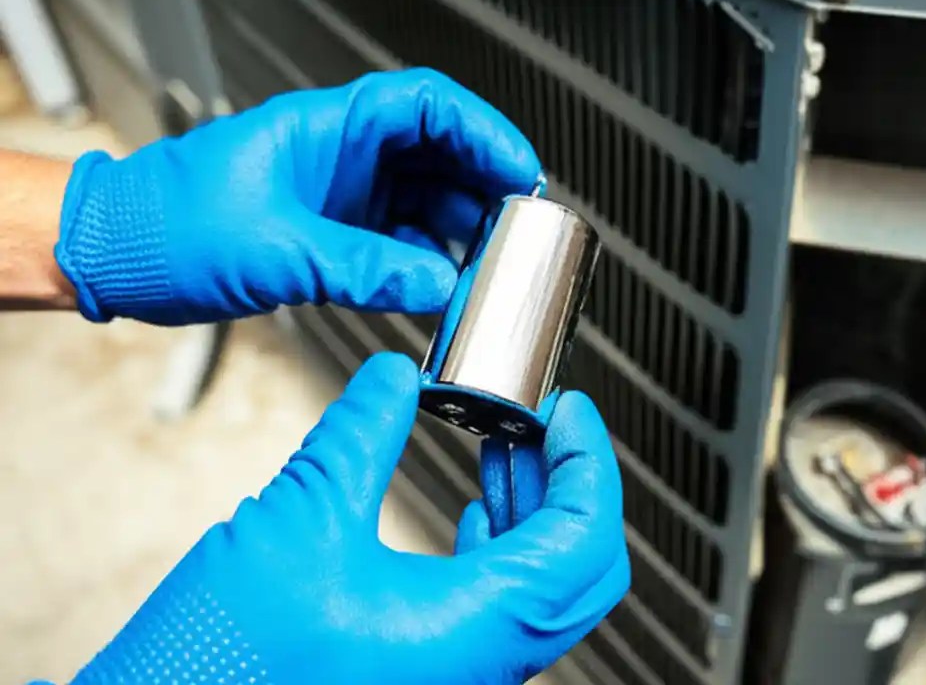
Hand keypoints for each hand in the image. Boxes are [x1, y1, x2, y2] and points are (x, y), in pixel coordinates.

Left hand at [55, 69, 539, 324]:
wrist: (115, 256)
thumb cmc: (169, 227)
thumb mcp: (276, 251)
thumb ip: (363, 267)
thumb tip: (436, 283)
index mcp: (327, 128)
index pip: (427, 105)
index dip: (484, 132)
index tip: (520, 169)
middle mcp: (340, 153)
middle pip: (436, 151)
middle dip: (482, 184)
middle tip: (517, 223)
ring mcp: (338, 191)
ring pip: (422, 195)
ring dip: (457, 226)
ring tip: (484, 261)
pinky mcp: (332, 229)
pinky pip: (397, 235)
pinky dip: (423, 258)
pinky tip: (437, 283)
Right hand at [71, 353, 629, 683]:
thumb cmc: (229, 659)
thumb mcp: (302, 518)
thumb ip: (364, 436)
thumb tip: (395, 378)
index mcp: (478, 624)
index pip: (586, 534)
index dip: (589, 460)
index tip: (569, 410)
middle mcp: (483, 662)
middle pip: (583, 569)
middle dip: (570, 486)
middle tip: (540, 427)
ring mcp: (457, 675)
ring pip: (543, 594)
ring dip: (534, 515)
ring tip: (502, 452)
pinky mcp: (426, 675)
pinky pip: (501, 616)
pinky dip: (503, 553)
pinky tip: (472, 514)